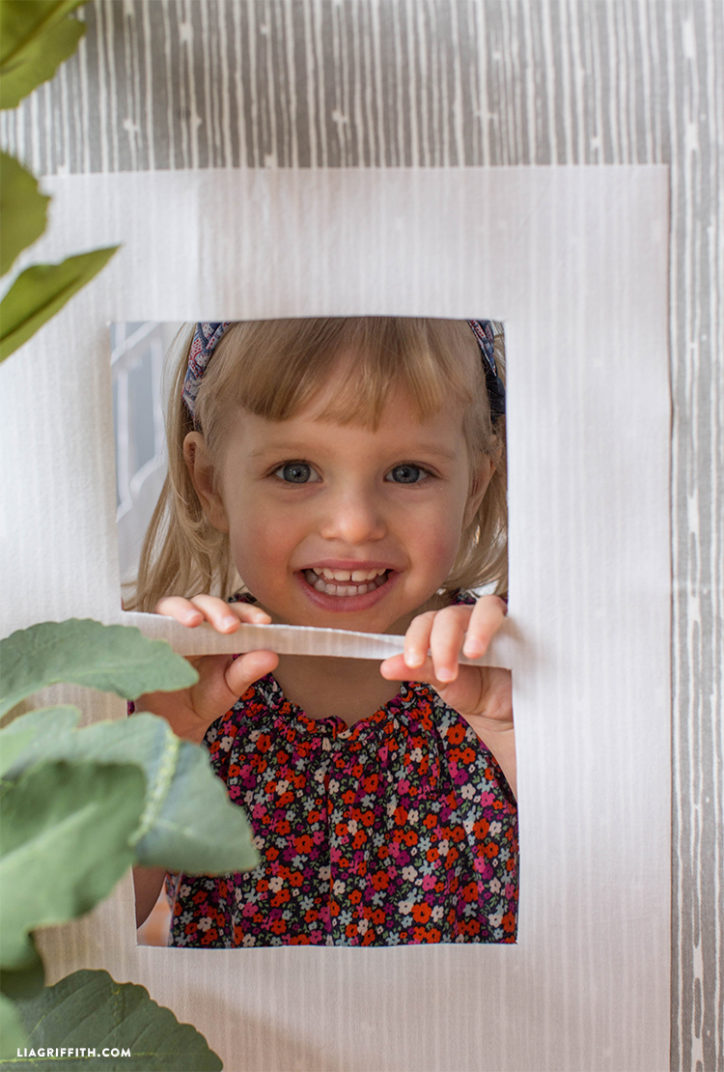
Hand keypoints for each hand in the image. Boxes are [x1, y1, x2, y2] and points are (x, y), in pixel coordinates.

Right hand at [133, 595, 278, 744]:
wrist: (176, 721)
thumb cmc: (206, 698)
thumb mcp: (231, 686)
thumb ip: (249, 670)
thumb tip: (273, 655)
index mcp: (219, 630)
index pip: (235, 611)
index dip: (249, 612)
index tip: (264, 623)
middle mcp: (195, 623)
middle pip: (205, 602)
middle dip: (219, 611)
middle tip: (230, 627)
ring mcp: (168, 628)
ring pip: (174, 605)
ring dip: (185, 609)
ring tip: (194, 621)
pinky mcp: (146, 638)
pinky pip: (145, 623)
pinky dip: (153, 621)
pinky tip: (161, 627)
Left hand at [379, 596, 514, 794]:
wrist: (517, 715)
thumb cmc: (481, 695)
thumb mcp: (449, 686)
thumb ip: (421, 672)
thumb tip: (385, 666)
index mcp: (448, 633)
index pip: (427, 622)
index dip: (417, 637)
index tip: (412, 661)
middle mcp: (472, 622)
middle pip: (451, 614)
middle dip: (442, 641)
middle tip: (445, 673)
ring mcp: (501, 623)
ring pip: (484, 608)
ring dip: (475, 628)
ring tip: (472, 654)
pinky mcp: (527, 628)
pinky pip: (514, 616)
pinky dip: (497, 627)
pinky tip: (489, 646)